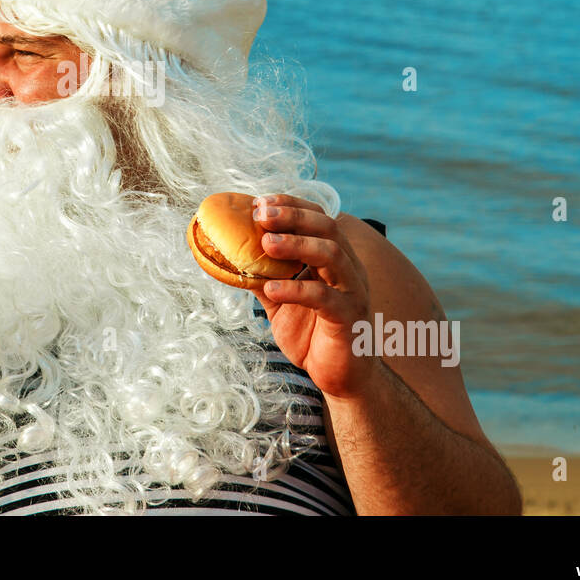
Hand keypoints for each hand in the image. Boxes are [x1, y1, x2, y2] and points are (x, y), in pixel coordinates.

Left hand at [249, 194, 374, 399]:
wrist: (342, 377)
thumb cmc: (312, 334)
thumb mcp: (280, 300)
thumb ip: (262, 275)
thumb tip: (227, 255)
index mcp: (334, 259)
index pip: (318, 217)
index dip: (291, 205)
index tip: (260, 202)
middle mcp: (348, 269)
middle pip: (327, 227)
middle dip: (293, 216)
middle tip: (261, 215)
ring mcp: (352, 291)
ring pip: (332, 254)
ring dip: (297, 244)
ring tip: (266, 243)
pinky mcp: (349, 318)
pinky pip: (324, 297)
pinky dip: (296, 289)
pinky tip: (271, 289)